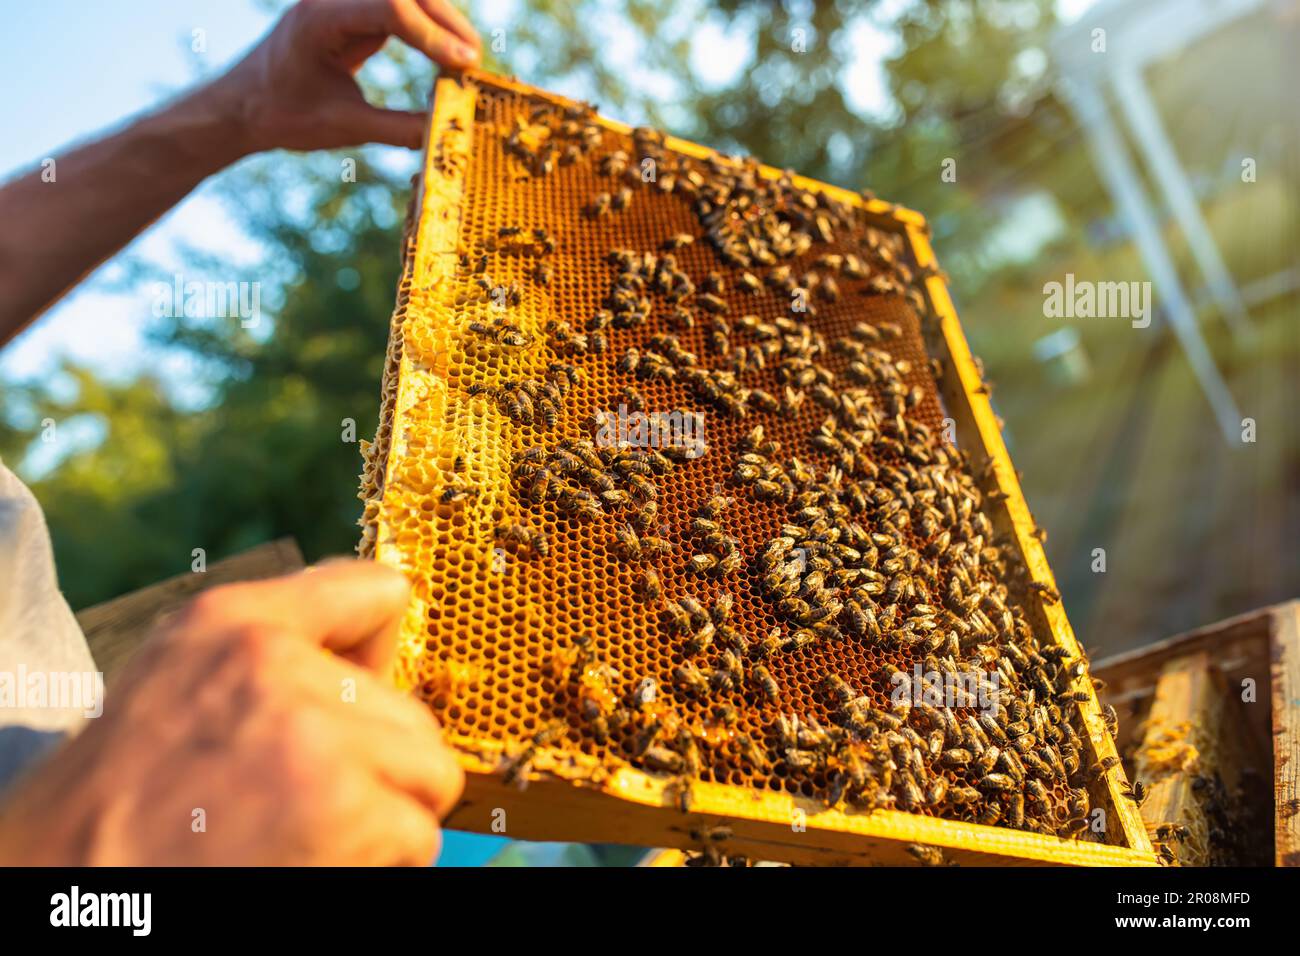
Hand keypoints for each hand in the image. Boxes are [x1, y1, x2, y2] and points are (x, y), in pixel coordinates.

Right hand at [0, 560, 464, 865]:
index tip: (367, 694)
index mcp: (237, 625)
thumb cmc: (127, 788)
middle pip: (415, 713)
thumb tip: (380, 635)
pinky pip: (419, 834)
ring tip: (314, 830)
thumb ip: (279, 637)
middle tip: (312, 797)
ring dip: (388, 815)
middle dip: (381, 764)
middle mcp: (279, 666)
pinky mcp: (345, 810)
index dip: (383, 655)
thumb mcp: (181, 671)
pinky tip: (317, 860)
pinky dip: (383, 863)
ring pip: (429, 775)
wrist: (68, 876)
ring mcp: (317, 739)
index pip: (380, 593)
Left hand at [211, 0, 481, 152]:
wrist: (241, 105)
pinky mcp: (350, 13)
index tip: (464, 67)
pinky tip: (446, 56)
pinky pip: (397, 11)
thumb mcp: (344, 126)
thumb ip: (397, 128)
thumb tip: (446, 131)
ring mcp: (342, 3)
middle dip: (446, 22)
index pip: (391, 9)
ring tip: (466, 60)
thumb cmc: (282, 115)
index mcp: (320, 18)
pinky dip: (426, 30)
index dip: (433, 37)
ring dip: (441, 22)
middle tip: (474, 60)